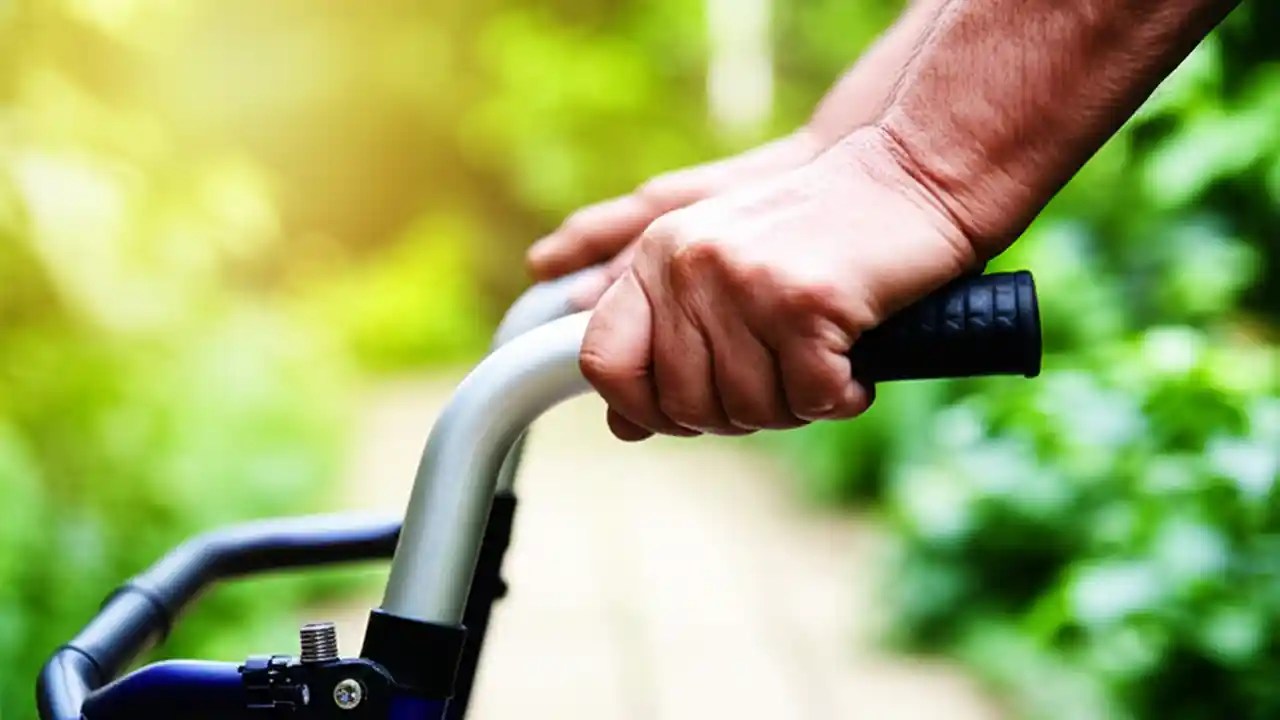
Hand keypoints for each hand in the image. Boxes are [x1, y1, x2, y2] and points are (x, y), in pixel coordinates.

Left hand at [579, 129, 980, 440]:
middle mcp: (688, 264)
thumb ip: (671, 339)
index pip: (601, 358)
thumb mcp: (728, 270)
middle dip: (736, 415)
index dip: (639, 406)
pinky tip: (854, 368)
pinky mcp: (803, 301)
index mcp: (658, 254)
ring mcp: (743, 280)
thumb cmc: (826, 237)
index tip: (682, 414)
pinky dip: (839, 397)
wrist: (915, 176)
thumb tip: (620, 428)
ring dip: (794, 407)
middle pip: (680, 402)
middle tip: (782, 385)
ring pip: (746, 409)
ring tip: (822, 367)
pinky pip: (808, 398)